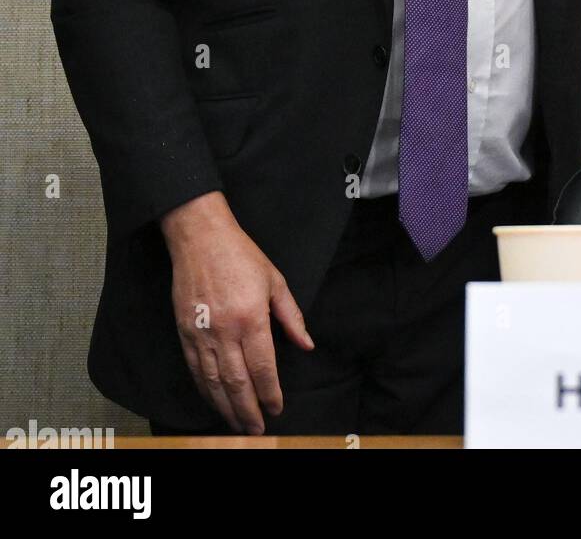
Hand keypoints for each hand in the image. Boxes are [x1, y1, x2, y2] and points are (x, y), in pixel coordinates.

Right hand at [160, 192, 314, 433]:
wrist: (200, 238)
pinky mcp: (184, 332)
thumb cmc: (241, 255)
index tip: (277, 408)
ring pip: (213, 382)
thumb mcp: (275, 280)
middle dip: (248, 410)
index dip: (270, 392)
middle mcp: (225, 331)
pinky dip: (205, 390)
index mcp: (251, 318)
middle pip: (237, 382)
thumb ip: (291, 317)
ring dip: (226, 407)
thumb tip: (306, 345)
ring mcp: (202, 333)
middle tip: (256, 430)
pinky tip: (214, 401)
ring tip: (237, 425)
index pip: (262, 367)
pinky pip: (195, 370)